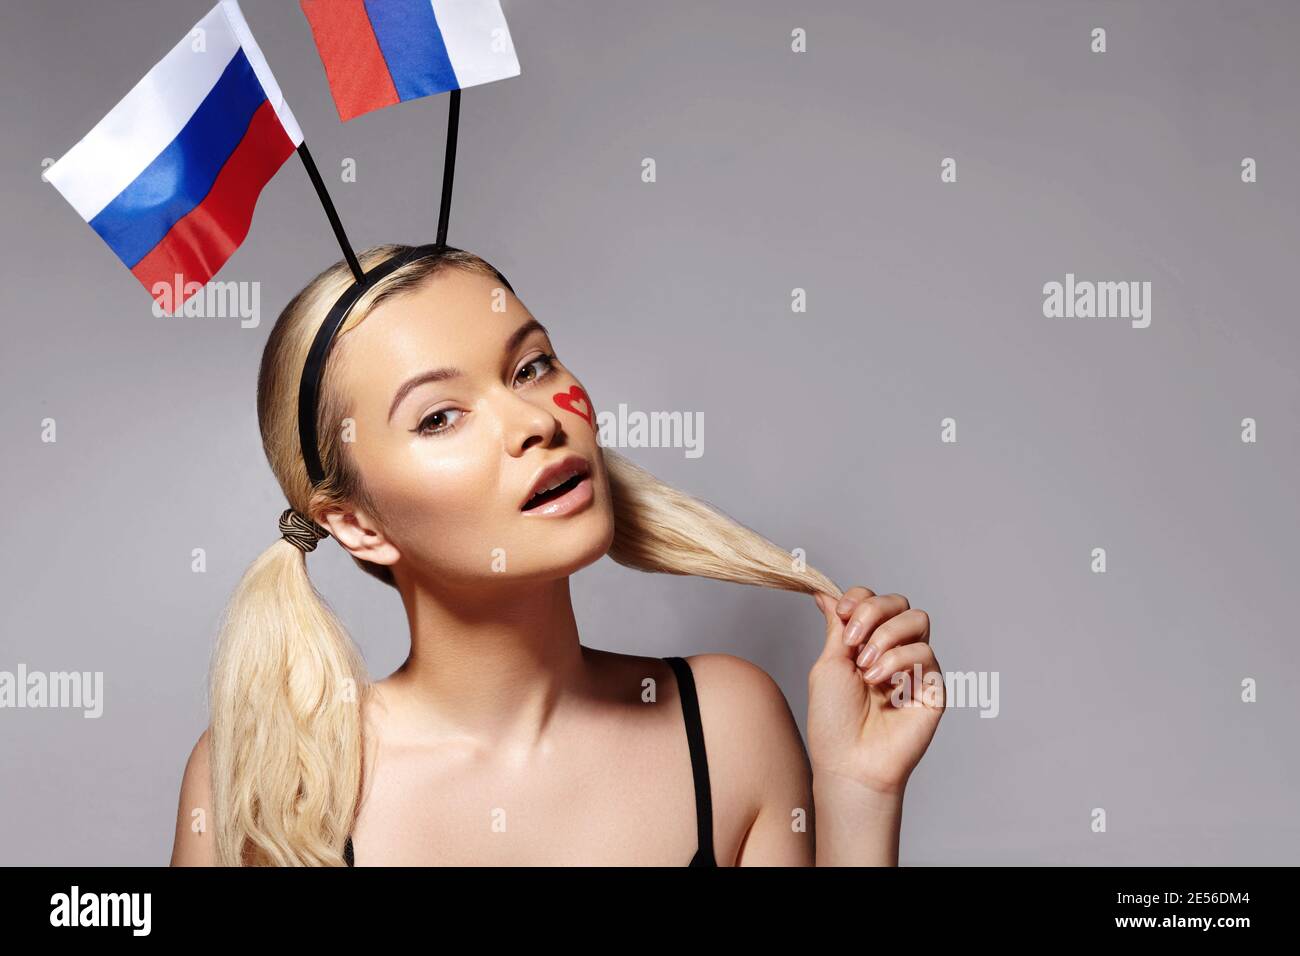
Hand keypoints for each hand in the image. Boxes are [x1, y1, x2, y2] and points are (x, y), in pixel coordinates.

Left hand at [807, 587, 943, 795]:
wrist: (848, 761)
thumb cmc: (834, 720)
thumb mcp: (829, 663)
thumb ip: (837, 626)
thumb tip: (824, 591)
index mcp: (867, 643)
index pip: (875, 600)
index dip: (860, 599)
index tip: (841, 612)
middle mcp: (894, 652)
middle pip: (899, 603)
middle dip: (873, 612)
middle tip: (853, 641)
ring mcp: (915, 668)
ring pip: (917, 620)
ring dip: (885, 637)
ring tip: (866, 667)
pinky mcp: (933, 687)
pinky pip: (925, 652)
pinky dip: (897, 660)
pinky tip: (880, 683)